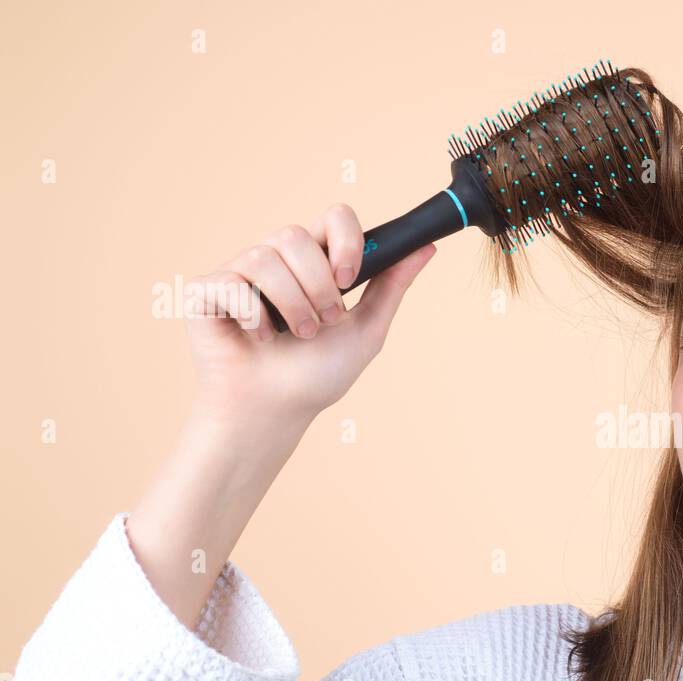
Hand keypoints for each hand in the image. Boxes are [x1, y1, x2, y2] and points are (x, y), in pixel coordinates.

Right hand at [183, 202, 436, 424]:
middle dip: (317, 287)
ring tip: (295, 336)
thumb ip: (392, 286)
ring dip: (291, 306)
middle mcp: (275, 259)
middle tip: (322, 323)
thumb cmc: (316, 374)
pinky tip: (259, 338)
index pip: (333, 217)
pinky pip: (232, 284)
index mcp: (314, 262)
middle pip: (294, 235)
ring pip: (264, 257)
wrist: (276, 411)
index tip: (350, 279)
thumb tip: (425, 247)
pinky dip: (253, 318)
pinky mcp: (206, 291)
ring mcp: (238, 272)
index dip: (344, 241)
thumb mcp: (366, 329)